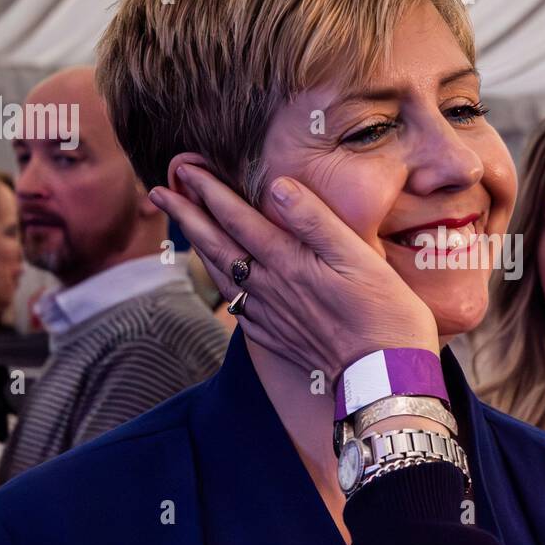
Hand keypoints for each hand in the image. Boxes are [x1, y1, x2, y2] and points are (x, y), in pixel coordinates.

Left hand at [149, 164, 439, 383]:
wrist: (384, 376)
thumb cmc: (383, 312)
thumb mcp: (358, 257)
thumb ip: (315, 220)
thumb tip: (279, 186)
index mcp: (287, 262)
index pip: (238, 219)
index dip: (210, 191)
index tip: (187, 169)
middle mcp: (270, 288)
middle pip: (217, 246)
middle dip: (187, 215)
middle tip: (160, 192)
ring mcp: (270, 315)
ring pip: (222, 276)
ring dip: (198, 248)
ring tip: (184, 229)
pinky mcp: (278, 337)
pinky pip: (236, 307)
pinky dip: (220, 287)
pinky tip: (221, 284)